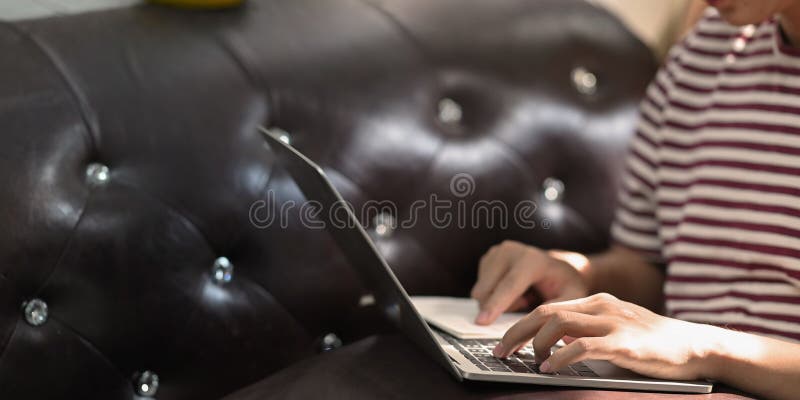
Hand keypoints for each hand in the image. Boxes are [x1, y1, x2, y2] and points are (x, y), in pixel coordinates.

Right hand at [470, 240, 588, 324]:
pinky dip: (494, 296)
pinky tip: (514, 290)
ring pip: (481, 292)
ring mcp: (497, 252)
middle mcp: (511, 251)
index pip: (509, 285)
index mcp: (532, 260)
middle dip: (501, 308)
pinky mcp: (487, 258)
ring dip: (498, 303)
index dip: (495, 304)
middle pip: (488, 290)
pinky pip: (480, 290)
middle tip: (528, 302)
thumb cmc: (566, 284)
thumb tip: (528, 337)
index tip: (481, 322)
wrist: (562, 265)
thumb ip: (550, 315)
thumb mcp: (569, 299)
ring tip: (524, 295)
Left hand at [492, 293, 713, 379]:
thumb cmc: (652, 342)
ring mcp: (613, 322)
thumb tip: (553, 343)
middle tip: (499, 353)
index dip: (520, 325)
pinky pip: (583, 346)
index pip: (547, 307)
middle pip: (545, 313)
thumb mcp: (614, 328)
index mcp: (596, 301)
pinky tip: (550, 368)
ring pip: (558, 324)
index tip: (503, 343)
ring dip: (537, 344)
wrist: (694, 346)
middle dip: (516, 333)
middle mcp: (601, 306)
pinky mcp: (624, 342)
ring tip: (531, 362)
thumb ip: (586, 330)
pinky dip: (561, 357)